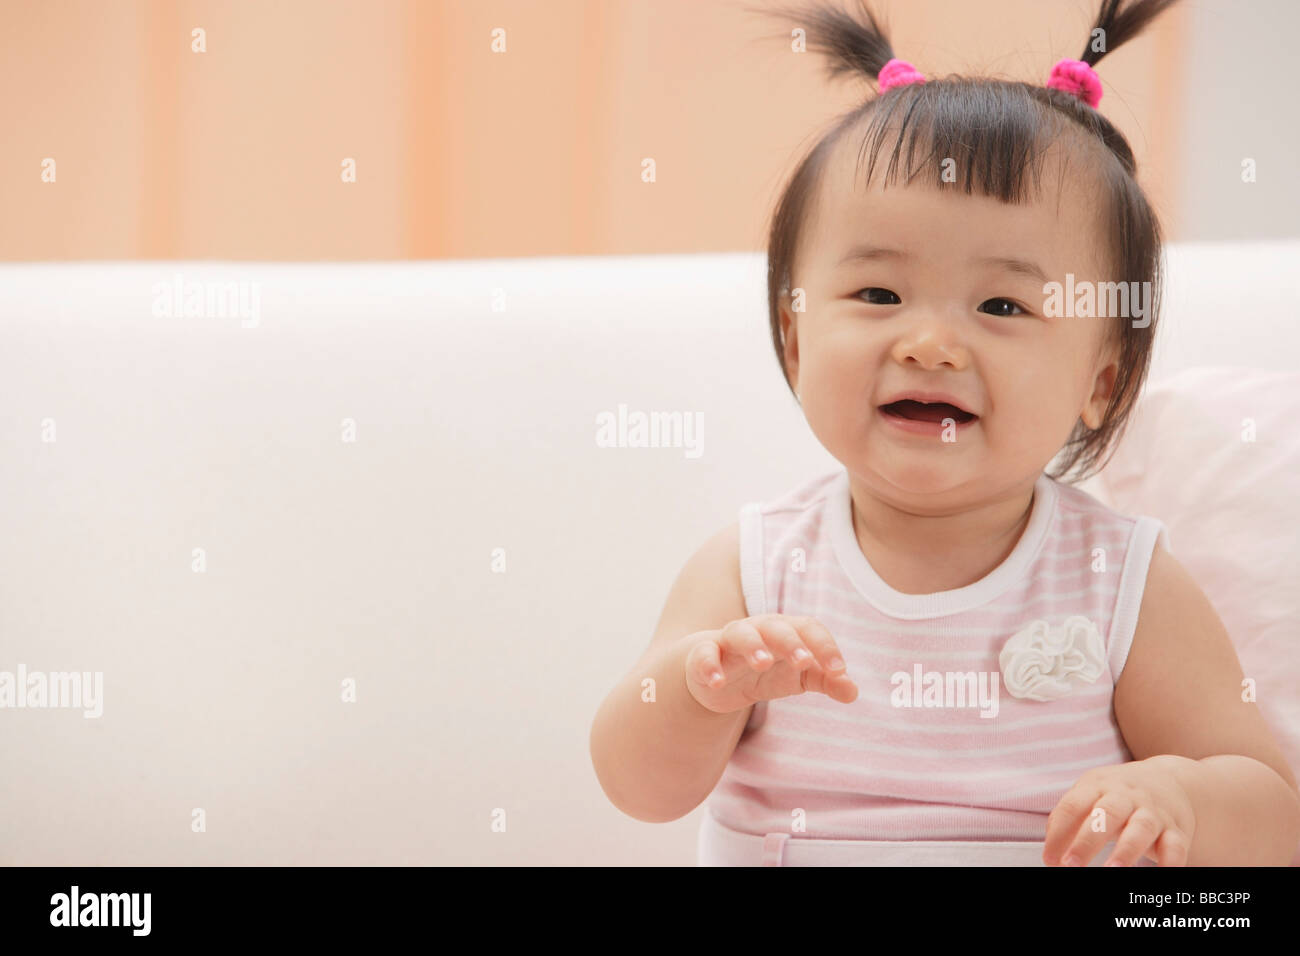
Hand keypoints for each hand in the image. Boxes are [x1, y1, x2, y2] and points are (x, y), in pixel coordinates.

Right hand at [684, 614, 857, 714]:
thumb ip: (825, 681)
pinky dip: (710, 666)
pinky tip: (718, 681)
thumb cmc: (765, 670)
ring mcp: (729, 641)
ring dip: (753, 646)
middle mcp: (758, 630)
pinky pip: (704, 655)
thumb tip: (853, 691)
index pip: (808, 628)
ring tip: (763, 664)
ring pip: (740, 633)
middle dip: (790, 642)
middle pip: (775, 626)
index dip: (824, 646)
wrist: (717, 676)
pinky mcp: (703, 656)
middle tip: (803, 662)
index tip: (838, 670)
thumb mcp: (797, 678)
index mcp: (785, 631)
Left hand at [1043, 755, 1196, 865]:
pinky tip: (1163, 873)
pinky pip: (1176, 845)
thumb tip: (1052, 856)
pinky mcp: (1176, 829)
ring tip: (1113, 870)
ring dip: (1127, 850)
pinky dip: (1171, 861)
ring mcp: (1152, 811)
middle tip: (1071, 864)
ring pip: (1141, 828)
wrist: (1168, 779)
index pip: (1073, 806)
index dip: (1058, 833)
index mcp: (1097, 785)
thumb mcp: (1089, 796)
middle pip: (1106, 814)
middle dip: (1087, 841)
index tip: (1050, 860)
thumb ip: (1069, 821)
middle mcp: (1126, 796)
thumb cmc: (1117, 795)